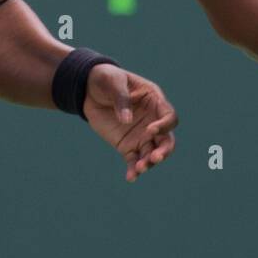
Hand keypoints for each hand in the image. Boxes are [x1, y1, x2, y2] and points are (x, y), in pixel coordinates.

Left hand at [82, 64, 178, 182]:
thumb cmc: (106, 79)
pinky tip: (131, 177)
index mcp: (154, 101)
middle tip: (155, 157)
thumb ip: (121, 99)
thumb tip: (127, 121)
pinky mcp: (128, 146)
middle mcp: (152, 121)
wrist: (89, 90)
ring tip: (139, 169)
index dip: (164, 126)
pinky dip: (134, 170)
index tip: (150, 130)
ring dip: (149, 162)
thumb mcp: (113, 82)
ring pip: (152, 152)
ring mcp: (141, 135)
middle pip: (167, 139)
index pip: (169, 117)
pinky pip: (134, 160)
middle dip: (164, 150)